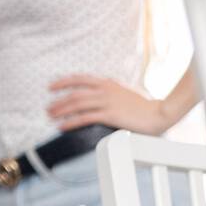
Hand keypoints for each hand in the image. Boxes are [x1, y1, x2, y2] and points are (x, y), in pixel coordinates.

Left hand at [47, 74, 167, 134]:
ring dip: (61, 111)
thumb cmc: (141, 106)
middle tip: (47, 108)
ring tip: (51, 117)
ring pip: (77, 104)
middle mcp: (105, 90)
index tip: (51, 87)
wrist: (158, 113)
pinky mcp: (109, 115)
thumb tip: (96, 91)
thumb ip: (109, 91)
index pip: (80, 79)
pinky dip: (70, 122)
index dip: (63, 82)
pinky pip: (84, 118)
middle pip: (74, 94)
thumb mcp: (122, 92)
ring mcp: (107, 102)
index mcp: (107, 83)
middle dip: (58, 101)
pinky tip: (62, 126)